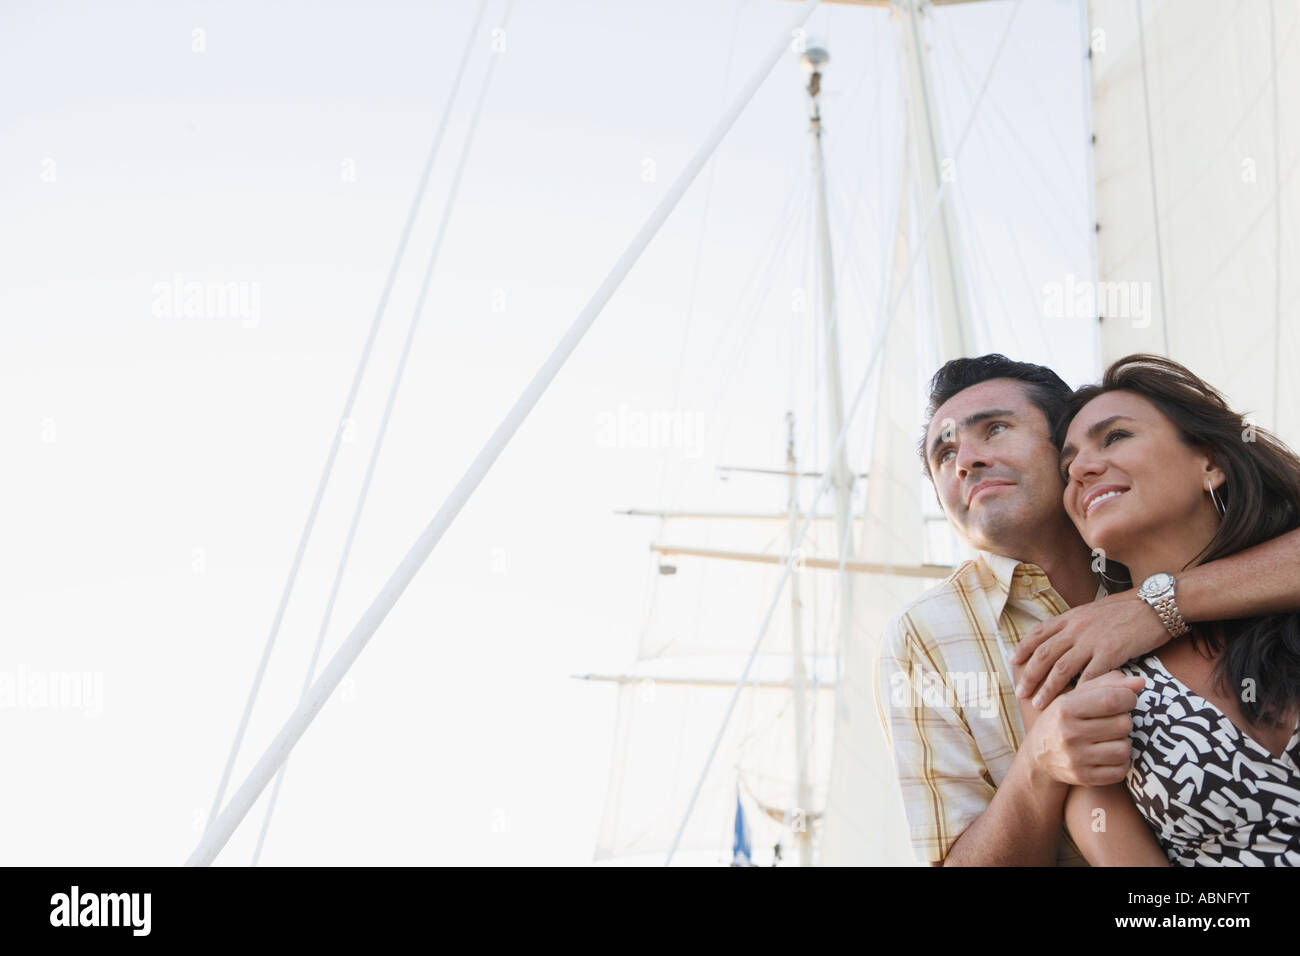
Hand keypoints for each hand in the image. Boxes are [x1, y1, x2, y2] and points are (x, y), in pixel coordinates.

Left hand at [1010, 591, 1166, 707]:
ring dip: (1048, 688)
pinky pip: (1091, 676)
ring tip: (1039, 704)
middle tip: (1020, 692)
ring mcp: (1093, 640)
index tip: (1013, 663)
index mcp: (1071, 617)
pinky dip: (1081, 691)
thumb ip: (1076, 624)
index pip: (1038, 633)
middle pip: (1044, 654)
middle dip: (1029, 675)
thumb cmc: (1127, 609)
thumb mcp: (1093, 611)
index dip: (1023, 648)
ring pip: (1062, 668)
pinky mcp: (1112, 652)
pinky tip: (1074, 704)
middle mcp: (1076, 628)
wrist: (1156, 604)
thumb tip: (1061, 637)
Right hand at [1021, 670, 1145, 786]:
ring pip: (1124, 749)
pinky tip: (1107, 755)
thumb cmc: (1063, 719)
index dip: (1128, 698)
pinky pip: (1120, 770)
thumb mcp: (1076, 696)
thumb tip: (1140, 682)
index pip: (1111, 700)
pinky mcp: (1083, 777)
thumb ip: (1107, 684)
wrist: (1038, 754)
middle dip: (1123, 720)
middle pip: (1123, 724)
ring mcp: (1075, 758)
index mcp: (1065, 708)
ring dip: (1122, 742)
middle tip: (1112, 721)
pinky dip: (1120, 763)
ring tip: (1109, 739)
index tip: (1125, 699)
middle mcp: (1068, 734)